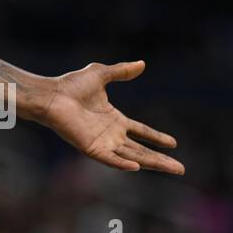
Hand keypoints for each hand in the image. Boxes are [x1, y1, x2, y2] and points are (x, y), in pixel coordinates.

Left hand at [38, 60, 183, 174]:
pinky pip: (110, 159)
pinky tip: (137, 166)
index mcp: (114, 119)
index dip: (156, 137)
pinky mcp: (91, 148)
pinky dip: (122, 164)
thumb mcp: (100, 74)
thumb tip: (142, 63)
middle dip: (161, 159)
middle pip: (141, 150)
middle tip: (180, 168)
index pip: (140, 132)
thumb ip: (121, 71)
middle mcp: (110, 134)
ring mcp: (102, 142)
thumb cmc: (70, 85)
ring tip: (173, 168)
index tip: (173, 143)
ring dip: (152, 163)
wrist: (51, 95)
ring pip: (132, 157)